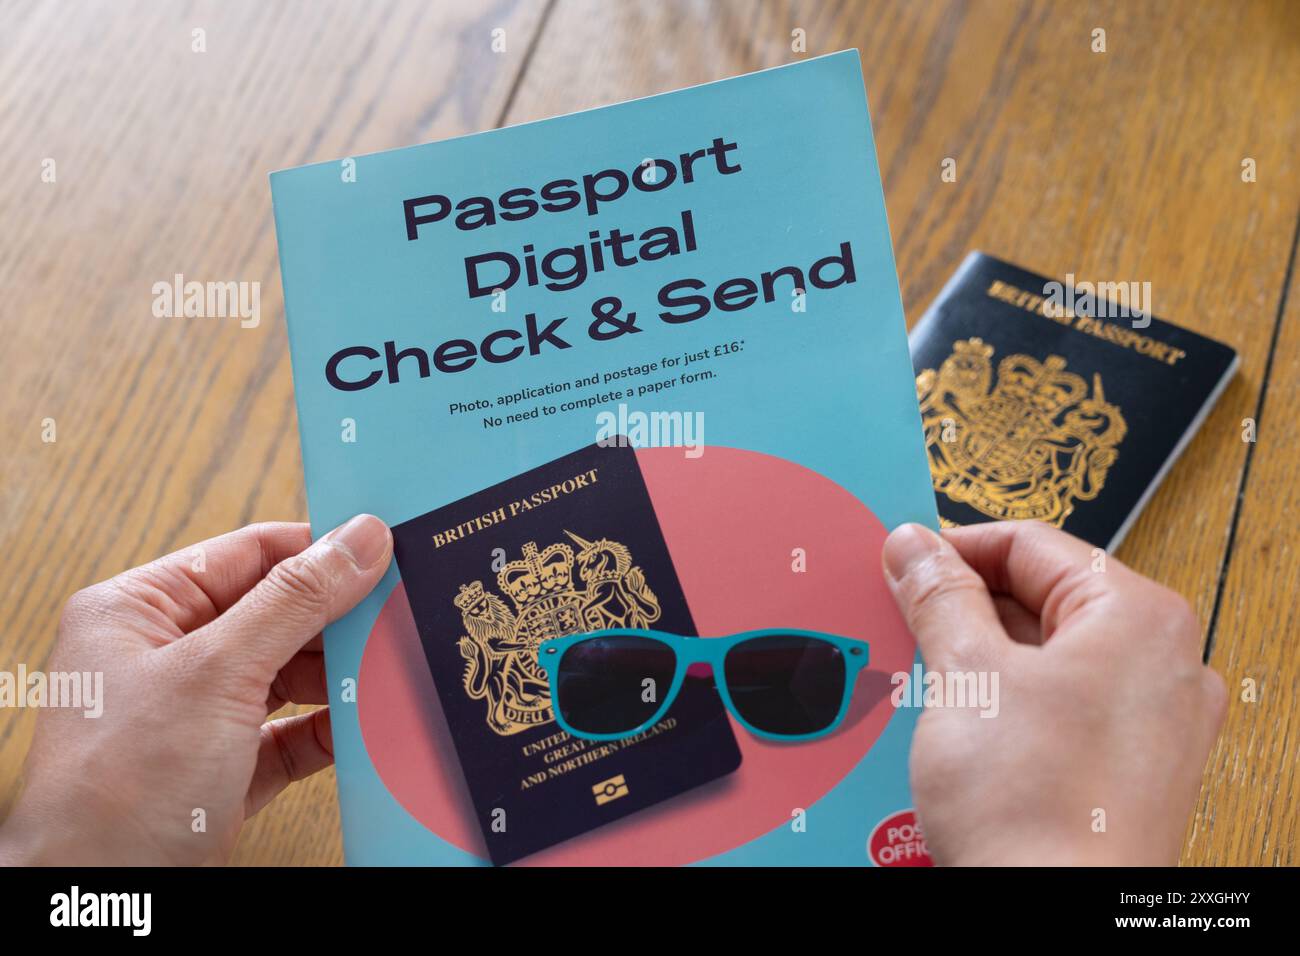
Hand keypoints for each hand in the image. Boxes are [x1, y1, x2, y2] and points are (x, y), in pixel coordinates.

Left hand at [0, 516, 391, 865]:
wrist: (106, 899)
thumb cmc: (120, 788)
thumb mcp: (217, 673)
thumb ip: (295, 600)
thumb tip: (360, 539)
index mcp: (138, 610)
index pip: (245, 554)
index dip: (316, 550)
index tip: (384, 549)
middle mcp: (164, 655)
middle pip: (275, 612)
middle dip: (336, 619)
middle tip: (397, 615)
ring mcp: (196, 714)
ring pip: (290, 672)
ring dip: (340, 676)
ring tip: (388, 670)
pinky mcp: (225, 768)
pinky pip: (293, 731)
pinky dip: (331, 727)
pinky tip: (364, 724)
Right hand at [882, 520, 1225, 865]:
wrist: (1053, 920)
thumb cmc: (1035, 810)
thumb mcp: (967, 674)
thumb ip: (940, 595)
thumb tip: (915, 546)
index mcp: (1140, 618)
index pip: (1032, 544)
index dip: (955, 547)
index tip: (903, 563)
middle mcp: (1164, 662)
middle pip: (1043, 597)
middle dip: (964, 606)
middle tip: (904, 619)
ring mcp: (1154, 719)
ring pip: (1049, 653)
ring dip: (980, 655)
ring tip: (925, 674)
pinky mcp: (1132, 766)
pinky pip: (1063, 703)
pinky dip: (1009, 700)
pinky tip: (960, 723)